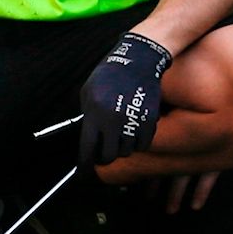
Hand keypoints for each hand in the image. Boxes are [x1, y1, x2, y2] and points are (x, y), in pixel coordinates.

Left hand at [79, 30, 171, 167]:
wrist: (137, 61)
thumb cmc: (109, 75)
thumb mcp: (88, 93)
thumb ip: (87, 117)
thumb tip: (89, 141)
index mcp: (95, 113)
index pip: (87, 149)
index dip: (84, 165)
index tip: (83, 173)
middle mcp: (114, 120)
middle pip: (109, 155)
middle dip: (104, 157)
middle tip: (103, 153)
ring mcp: (133, 120)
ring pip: (127, 150)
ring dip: (122, 147)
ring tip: (120, 134)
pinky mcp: (149, 119)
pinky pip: (144, 143)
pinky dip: (138, 142)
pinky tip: (133, 131)